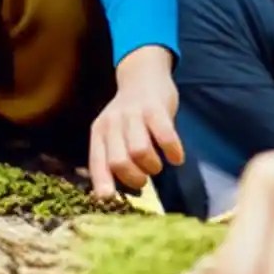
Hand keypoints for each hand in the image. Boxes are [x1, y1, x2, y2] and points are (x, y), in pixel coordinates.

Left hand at [89, 45, 183, 196]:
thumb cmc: (129, 116)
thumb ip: (110, 158)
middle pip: (119, 161)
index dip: (102, 182)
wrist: (143, 76)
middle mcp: (113, 123)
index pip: (97, 161)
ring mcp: (134, 115)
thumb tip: (107, 195)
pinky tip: (176, 157)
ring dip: (152, 166)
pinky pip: (165, 136)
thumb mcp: (113, 134)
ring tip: (157, 165)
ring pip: (139, 152)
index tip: (109, 197)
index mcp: (99, 132)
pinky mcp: (156, 109)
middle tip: (144, 178)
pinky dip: (173, 152)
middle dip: (134, 177)